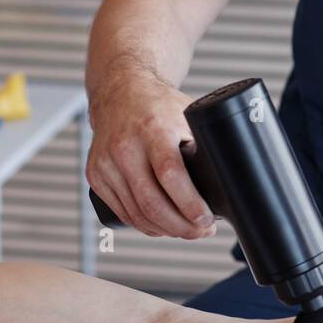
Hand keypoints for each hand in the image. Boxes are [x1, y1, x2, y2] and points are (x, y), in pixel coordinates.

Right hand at [86, 73, 216, 239]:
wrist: (119, 92)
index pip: (171, 175)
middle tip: (203, 231)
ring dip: (166, 230)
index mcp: (153, 129)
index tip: (207, 220)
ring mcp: (106, 163)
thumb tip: (226, 179)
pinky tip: (162, 226)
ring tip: (188, 230)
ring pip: (137, 213)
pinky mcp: (96, 175)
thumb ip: (200, 144)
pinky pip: (123, 212)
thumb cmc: (159, 105)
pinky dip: (145, 225)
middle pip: (152, 203)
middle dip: (182, 226)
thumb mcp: (186, 114)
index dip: (190, 204)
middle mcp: (125, 147)